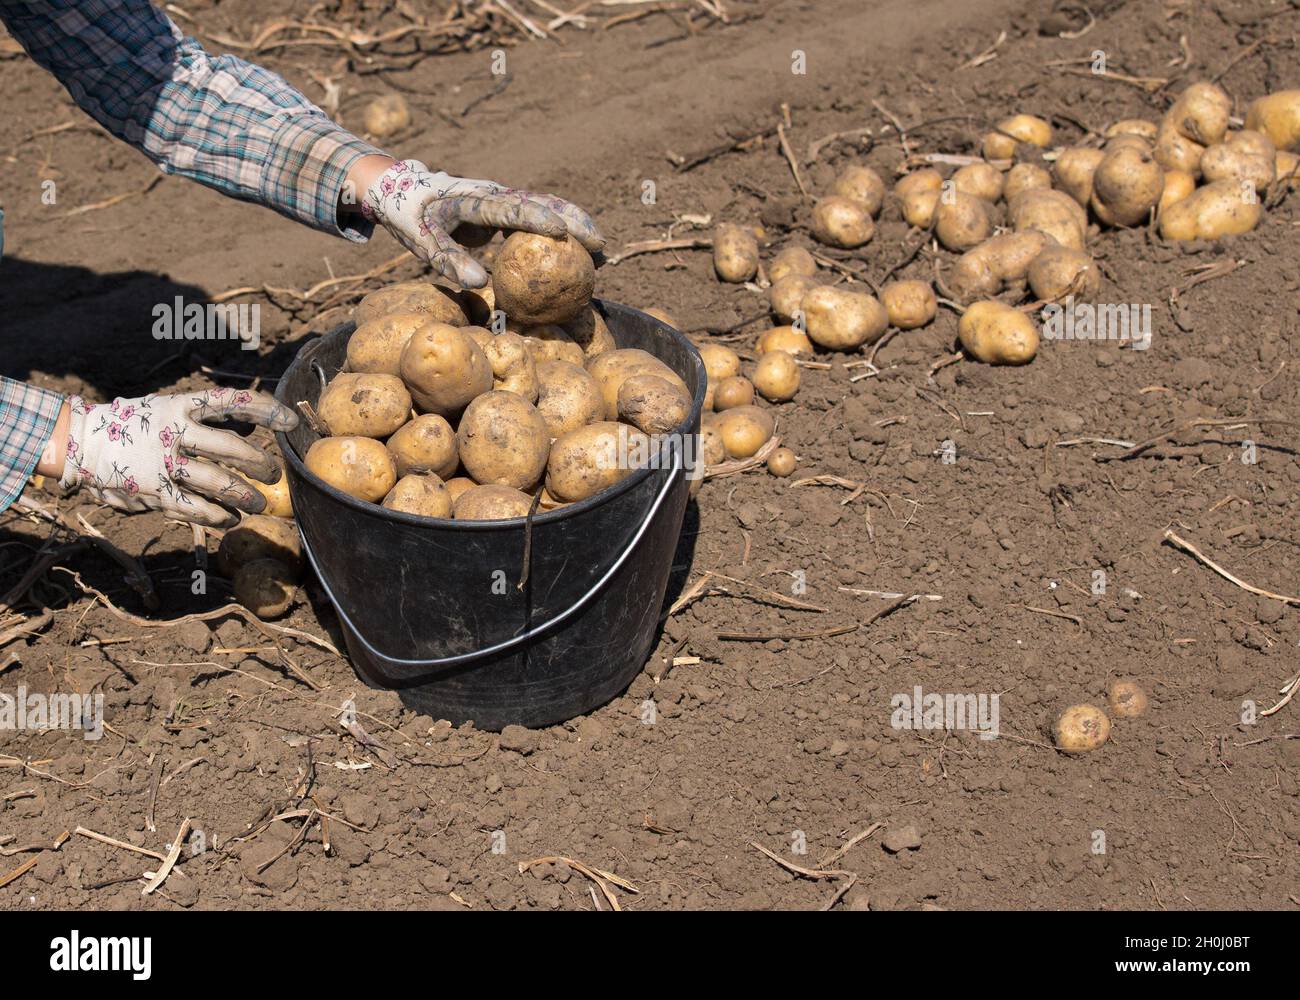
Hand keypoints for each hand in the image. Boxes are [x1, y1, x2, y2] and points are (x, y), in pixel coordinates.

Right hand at [59, 388, 297, 526]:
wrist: (82, 443)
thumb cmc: (135, 426)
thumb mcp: (167, 410)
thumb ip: (206, 419)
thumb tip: (253, 426)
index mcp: (179, 406)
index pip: (231, 402)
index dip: (265, 409)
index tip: (290, 421)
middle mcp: (173, 432)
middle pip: (232, 448)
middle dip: (260, 463)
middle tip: (273, 473)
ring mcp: (164, 464)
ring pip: (219, 482)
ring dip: (245, 495)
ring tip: (258, 502)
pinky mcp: (155, 493)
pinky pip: (197, 510)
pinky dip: (219, 516)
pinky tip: (231, 518)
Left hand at [359, 158, 604, 286]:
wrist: (404, 191)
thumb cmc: (412, 218)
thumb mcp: (424, 242)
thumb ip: (450, 260)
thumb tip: (482, 283)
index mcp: (474, 200)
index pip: (512, 208)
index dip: (539, 219)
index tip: (563, 234)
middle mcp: (495, 194)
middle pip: (542, 202)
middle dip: (573, 221)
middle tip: (600, 245)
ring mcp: (502, 198)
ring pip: (546, 206)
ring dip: (575, 224)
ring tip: (601, 250)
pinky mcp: (504, 208)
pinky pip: (537, 216)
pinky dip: (560, 229)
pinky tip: (577, 250)